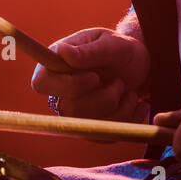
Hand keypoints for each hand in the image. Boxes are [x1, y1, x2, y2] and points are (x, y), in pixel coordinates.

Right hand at [30, 27, 149, 123]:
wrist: (138, 66)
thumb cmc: (119, 49)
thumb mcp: (110, 43)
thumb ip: (89, 51)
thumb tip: (63, 52)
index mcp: (55, 64)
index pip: (42, 83)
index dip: (68, 85)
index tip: (95, 77)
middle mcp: (60, 91)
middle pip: (69, 110)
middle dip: (103, 98)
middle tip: (119, 82)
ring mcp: (74, 111)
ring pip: (88, 125)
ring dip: (118, 109)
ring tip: (129, 91)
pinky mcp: (90, 127)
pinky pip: (104, 135)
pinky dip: (126, 120)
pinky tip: (135, 104)